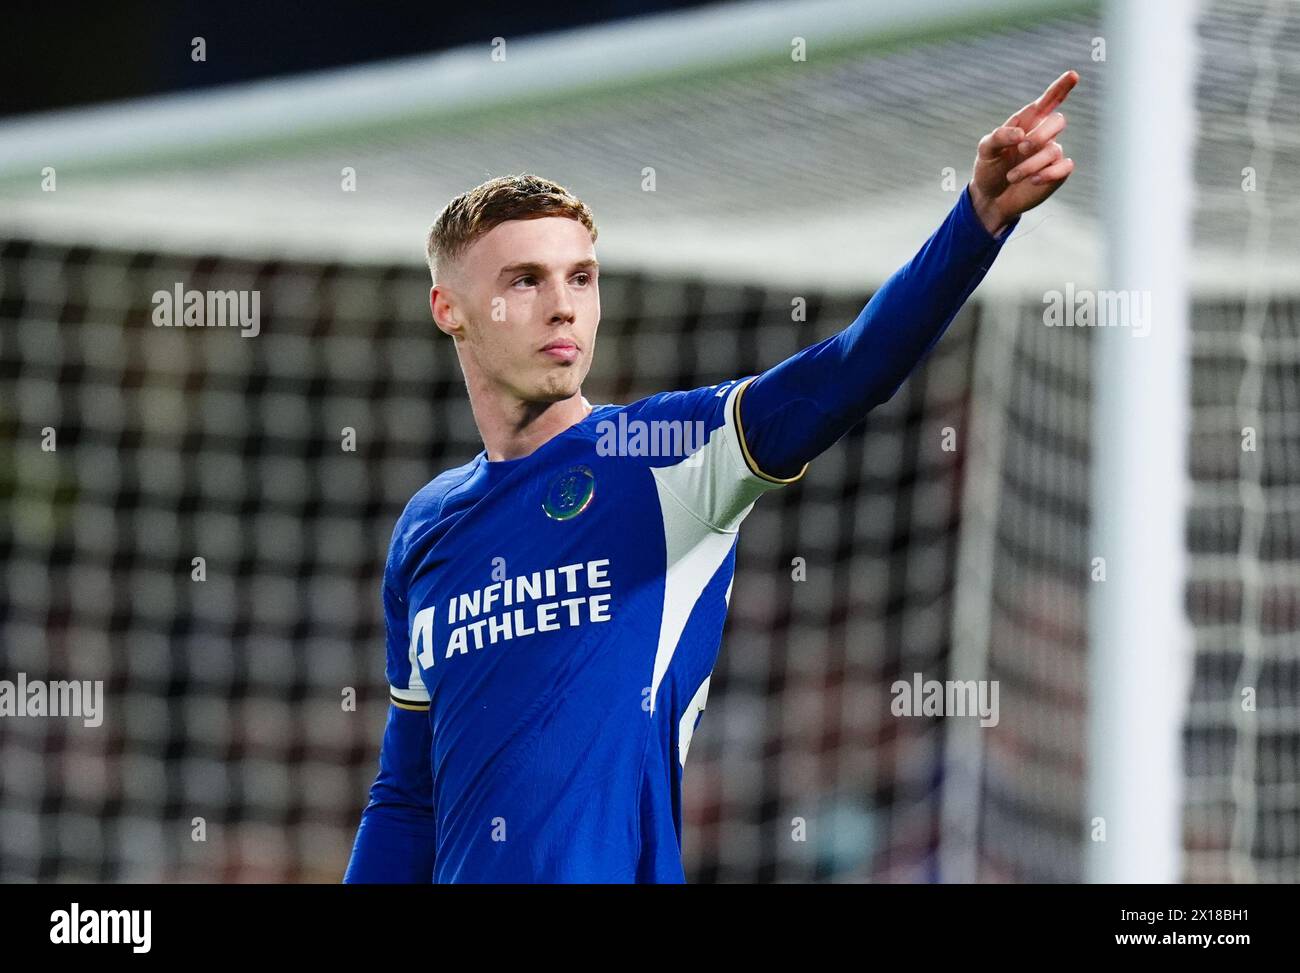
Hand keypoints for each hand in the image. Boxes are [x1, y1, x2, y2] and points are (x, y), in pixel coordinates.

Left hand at [969, 70, 1078, 235]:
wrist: (991, 198)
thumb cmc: (989, 168)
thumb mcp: (985, 150)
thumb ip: (999, 136)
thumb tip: (1021, 134)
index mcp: (1026, 122)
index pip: (1047, 101)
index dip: (1060, 88)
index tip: (1073, 75)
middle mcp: (1042, 135)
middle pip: (1057, 121)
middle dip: (1039, 135)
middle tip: (1021, 149)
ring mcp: (1051, 153)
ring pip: (1054, 149)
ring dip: (1030, 164)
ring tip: (1011, 176)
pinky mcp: (1056, 173)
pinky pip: (1064, 167)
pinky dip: (1048, 173)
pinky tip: (1032, 180)